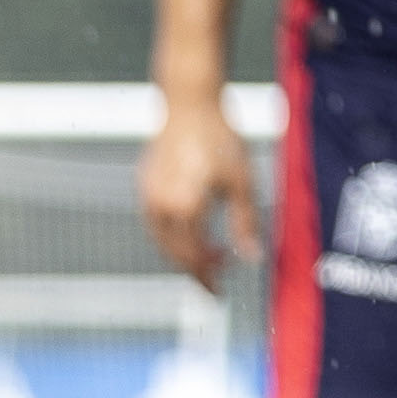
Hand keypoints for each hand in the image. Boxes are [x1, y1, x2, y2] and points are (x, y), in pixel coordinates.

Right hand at [142, 92, 258, 283]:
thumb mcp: (243, 182)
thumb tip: (252, 258)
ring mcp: (148, 197)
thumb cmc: (221, 139)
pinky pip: (156, 224)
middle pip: (176, 255)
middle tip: (216, 282)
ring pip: (163, 242)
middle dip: (196, 271)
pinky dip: (172, 236)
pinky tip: (191, 234)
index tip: (219, 293)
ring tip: (209, 258)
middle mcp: (161, 207)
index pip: (195, 259)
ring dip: (183, 255)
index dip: (207, 278)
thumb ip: (246, 223)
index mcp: (186, 209)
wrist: (190, 104)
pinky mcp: (144, 186)